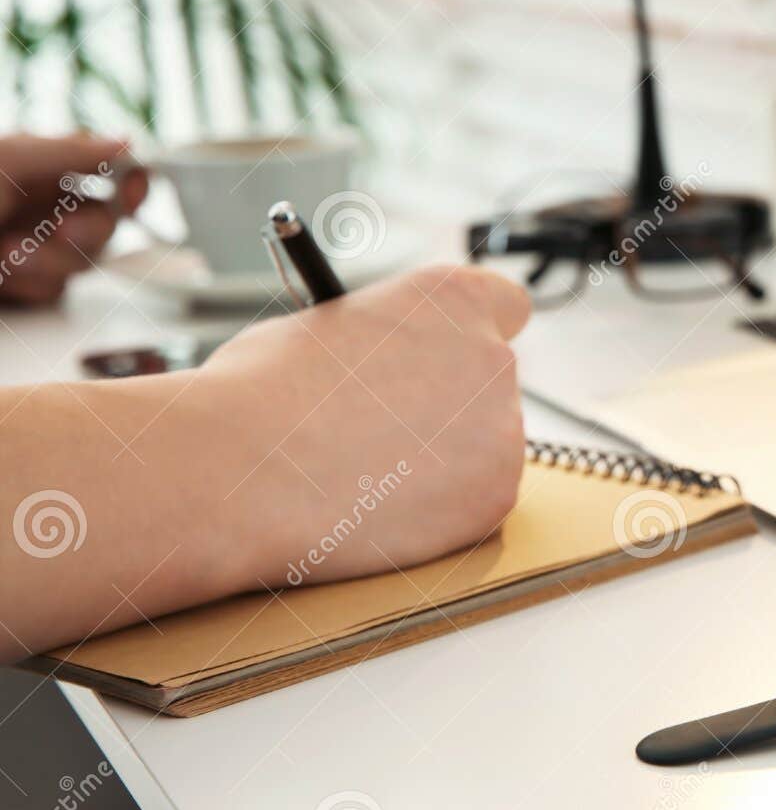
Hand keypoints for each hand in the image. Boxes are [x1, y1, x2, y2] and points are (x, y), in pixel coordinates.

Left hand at [0, 134, 147, 305]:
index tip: (135, 190)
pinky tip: (2, 275)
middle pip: (105, 222)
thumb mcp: (8, 160)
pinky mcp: (25, 282)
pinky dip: (30, 284)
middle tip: (63, 231)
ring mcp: (36, 245)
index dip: (129, 180)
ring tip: (7, 253)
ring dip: (48, 261)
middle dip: (89, 231)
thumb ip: (70, 150)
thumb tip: (125, 143)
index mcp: (39, 167)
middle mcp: (42, 205)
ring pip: (83, 260)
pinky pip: (55, 289)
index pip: (104, 169)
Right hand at [201, 263, 533, 584]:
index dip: (475, 334)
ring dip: (446, 460)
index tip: (455, 356)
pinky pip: (477, 499)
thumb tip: (386, 360)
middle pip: (489, 384)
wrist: (237, 471)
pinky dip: (441, 509)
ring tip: (368, 475)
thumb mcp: (325, 328)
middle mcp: (491, 358)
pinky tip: (381, 508)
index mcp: (451, 300)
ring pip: (485, 447)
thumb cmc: (259, 394)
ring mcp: (502, 430)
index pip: (505, 305)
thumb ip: (384, 340)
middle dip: (451, 406)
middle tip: (388, 433)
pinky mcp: (495, 495)